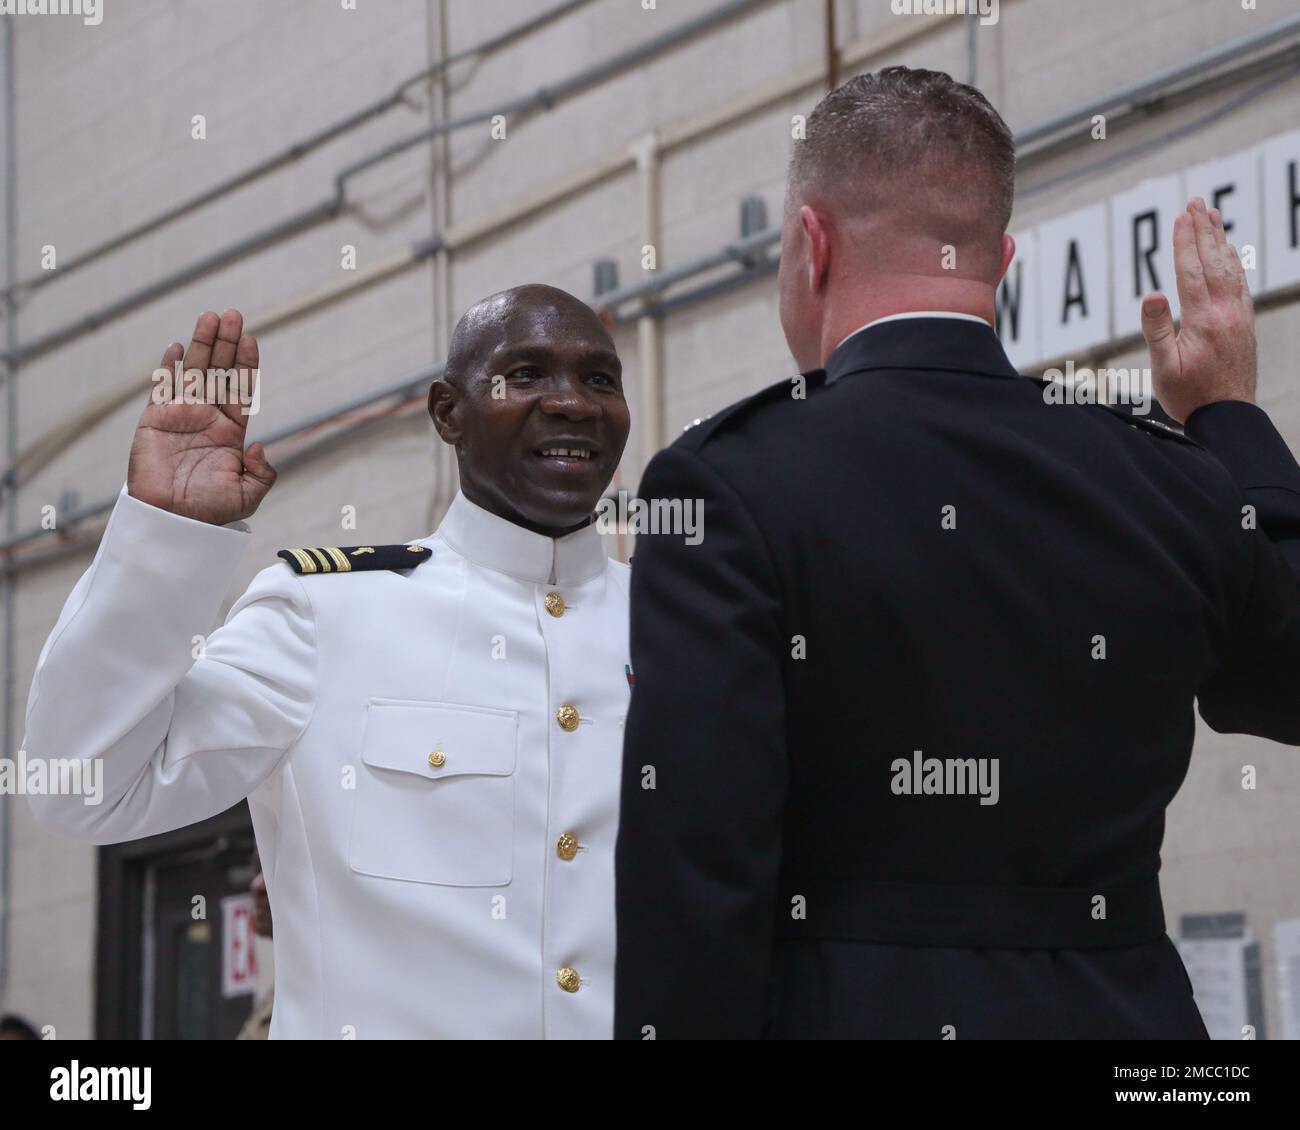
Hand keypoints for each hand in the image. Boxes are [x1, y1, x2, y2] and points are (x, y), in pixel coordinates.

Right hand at [127, 309, 275, 524]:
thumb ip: (263, 472)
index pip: (241, 389)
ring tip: (210, 317)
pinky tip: (179, 347)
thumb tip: (258, 446)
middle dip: (226, 343)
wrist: (172, 522)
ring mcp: (182, 416)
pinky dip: (170, 367)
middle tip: (233, 314)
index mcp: (231, 432)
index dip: (246, 363)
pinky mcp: (156, 420)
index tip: (251, 338)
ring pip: (195, 372)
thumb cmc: (209, 511)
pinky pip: (164, 388)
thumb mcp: (249, 495)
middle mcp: (208, 419)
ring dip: (203, 344)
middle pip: (220, 371)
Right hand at [1140, 197, 1255, 423]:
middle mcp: (1227, 312)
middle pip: (1213, 262)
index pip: (1191, 271)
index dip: (1185, 241)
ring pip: (1230, 269)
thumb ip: (1156, 330)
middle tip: (1196, 202)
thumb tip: (1150, 295)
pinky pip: (1240, 283)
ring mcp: (1239, 316)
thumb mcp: (1164, 368)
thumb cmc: (1190, 396)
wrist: (1229, 417)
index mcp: (1204, 320)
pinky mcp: (1244, 323)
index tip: (1181, 215)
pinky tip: (1228, 254)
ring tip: (1212, 217)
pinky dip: (1233, 263)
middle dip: (1204, 230)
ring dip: (1219, 241)